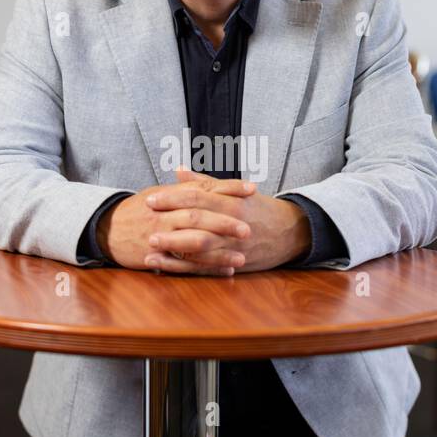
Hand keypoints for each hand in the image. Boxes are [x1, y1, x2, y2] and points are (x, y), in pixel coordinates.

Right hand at [96, 174, 256, 274]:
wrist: (106, 228)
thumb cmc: (137, 210)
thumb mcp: (159, 193)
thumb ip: (184, 187)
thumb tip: (206, 178)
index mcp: (169, 195)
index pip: (203, 188)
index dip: (229, 188)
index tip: (252, 189)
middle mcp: (166, 214)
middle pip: (200, 216)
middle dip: (226, 222)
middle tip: (249, 228)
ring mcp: (161, 236)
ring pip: (194, 242)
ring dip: (220, 250)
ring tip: (243, 254)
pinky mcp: (158, 256)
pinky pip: (185, 264)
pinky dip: (207, 267)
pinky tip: (226, 269)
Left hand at [144, 166, 311, 273]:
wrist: (291, 232)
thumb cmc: (259, 209)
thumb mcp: (236, 191)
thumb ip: (205, 181)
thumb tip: (179, 170)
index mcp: (232, 201)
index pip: (197, 196)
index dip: (172, 197)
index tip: (150, 199)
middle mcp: (233, 222)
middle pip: (195, 220)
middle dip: (168, 221)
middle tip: (145, 220)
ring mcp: (234, 244)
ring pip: (199, 245)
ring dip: (172, 245)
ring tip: (149, 244)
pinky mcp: (233, 262)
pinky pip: (204, 266)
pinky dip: (183, 266)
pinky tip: (164, 265)